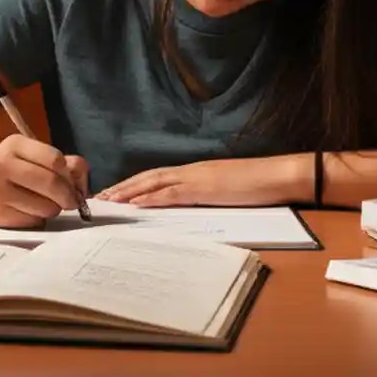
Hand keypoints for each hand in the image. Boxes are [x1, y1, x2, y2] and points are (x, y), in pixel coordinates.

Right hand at [0, 134, 89, 227]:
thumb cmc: (8, 170)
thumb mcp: (29, 155)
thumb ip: (61, 161)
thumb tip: (81, 180)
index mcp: (14, 144)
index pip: (56, 160)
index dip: (70, 174)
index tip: (71, 180)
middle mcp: (2, 165)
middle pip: (53, 183)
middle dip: (68, 195)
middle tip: (70, 200)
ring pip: (47, 207)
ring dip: (54, 208)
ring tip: (44, 203)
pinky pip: (35, 220)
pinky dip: (39, 217)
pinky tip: (28, 210)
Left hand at [95, 156, 308, 206]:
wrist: (277, 175)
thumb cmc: (256, 185)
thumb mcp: (224, 190)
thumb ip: (205, 194)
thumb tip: (190, 205)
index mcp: (194, 171)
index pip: (156, 176)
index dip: (134, 184)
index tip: (114, 193)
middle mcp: (190, 171)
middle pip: (148, 176)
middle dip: (123, 187)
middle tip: (99, 198)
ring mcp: (196, 177)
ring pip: (153, 182)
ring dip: (129, 191)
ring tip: (109, 200)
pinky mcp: (204, 188)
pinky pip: (172, 193)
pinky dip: (151, 198)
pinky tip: (136, 204)